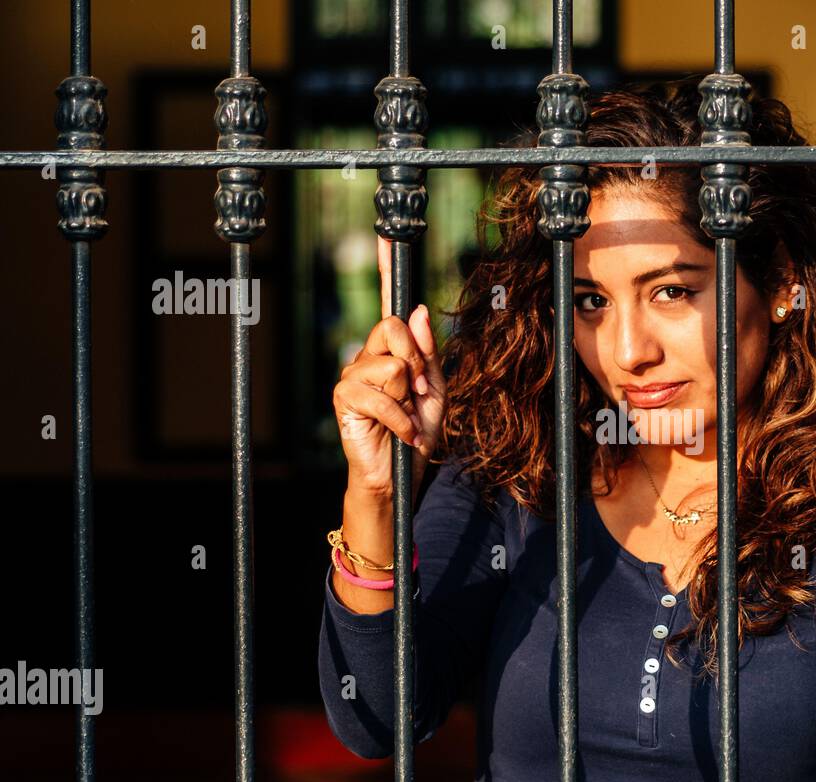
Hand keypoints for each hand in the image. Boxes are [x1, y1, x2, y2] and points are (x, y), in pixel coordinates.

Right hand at [332, 236, 446, 496]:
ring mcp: (352, 374)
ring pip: (391, 363)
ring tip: (409, 418)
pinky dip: (401, 419)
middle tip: (420, 393)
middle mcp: (367, 355)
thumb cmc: (417, 433)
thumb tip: (419, 311)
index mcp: (391, 349)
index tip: (388, 237)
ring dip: (409, 395)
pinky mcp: (344, 398)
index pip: (389, 303)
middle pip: (393, 327)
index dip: (386, 268)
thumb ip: (428, 354)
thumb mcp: (435, 391)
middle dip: (417, 361)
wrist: (401, 475)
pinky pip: (381, 393)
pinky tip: (403, 435)